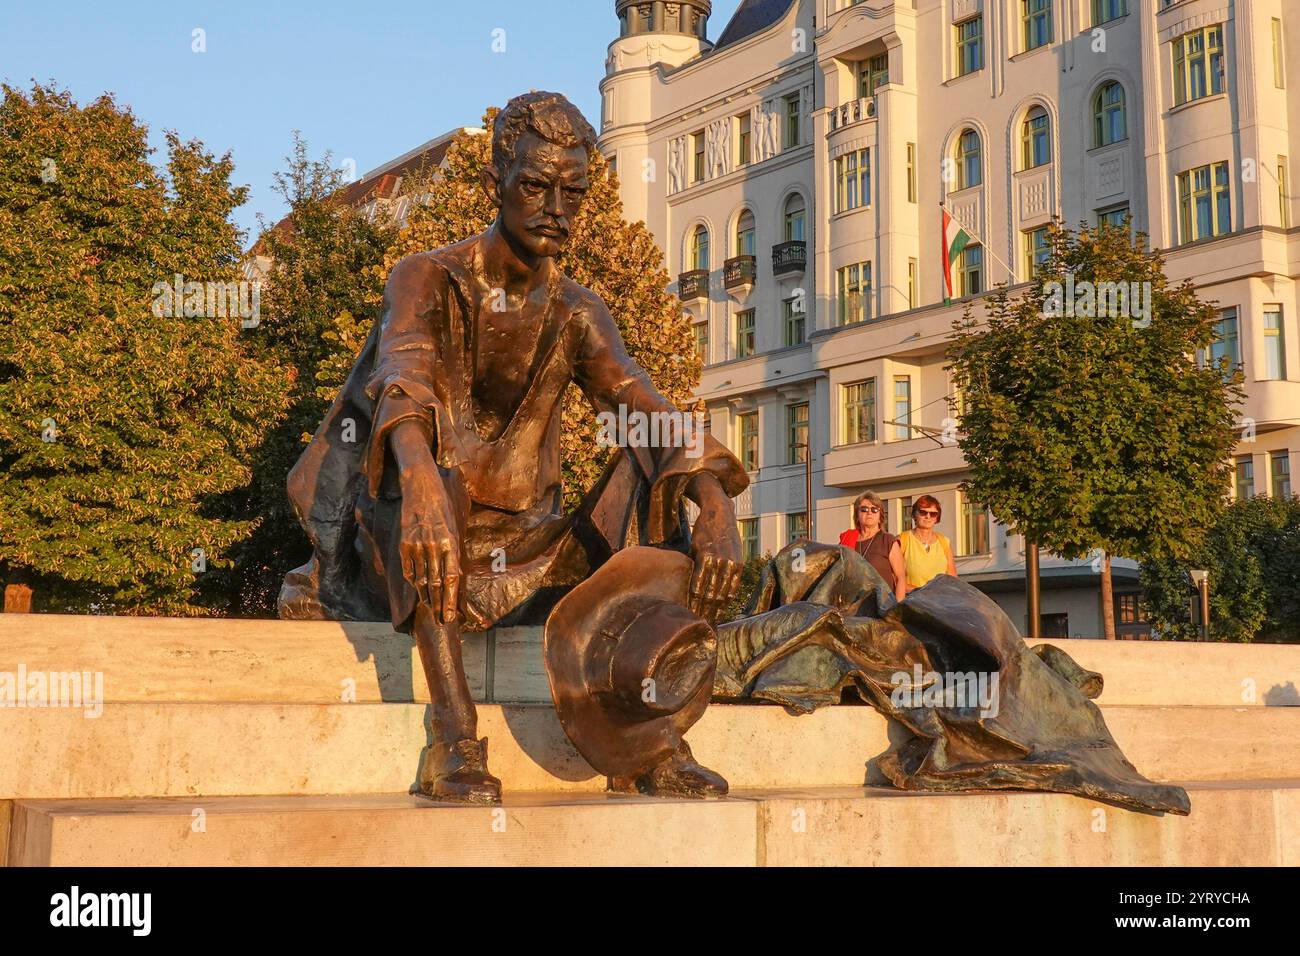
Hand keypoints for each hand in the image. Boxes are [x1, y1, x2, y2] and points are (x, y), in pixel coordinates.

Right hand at [398, 462, 460, 624]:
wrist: (421, 488)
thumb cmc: (442, 509)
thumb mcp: (454, 528)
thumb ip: (454, 553)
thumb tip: (456, 577)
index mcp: (451, 543)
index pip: (452, 579)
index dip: (451, 601)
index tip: (450, 617)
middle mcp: (435, 546)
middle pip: (437, 583)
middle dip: (439, 605)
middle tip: (441, 620)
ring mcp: (418, 545)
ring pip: (421, 579)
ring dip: (426, 596)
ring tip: (430, 608)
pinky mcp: (404, 543)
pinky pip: (408, 569)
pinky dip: (413, 581)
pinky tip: (417, 589)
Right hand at [687, 502, 742, 623]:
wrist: (718, 512)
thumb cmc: (722, 535)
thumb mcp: (732, 553)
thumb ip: (727, 571)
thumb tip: (720, 590)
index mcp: (738, 568)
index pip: (729, 595)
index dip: (720, 610)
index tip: (713, 621)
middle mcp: (731, 566)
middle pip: (719, 596)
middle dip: (711, 611)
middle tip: (702, 623)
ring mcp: (719, 560)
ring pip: (709, 588)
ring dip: (701, 604)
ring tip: (694, 615)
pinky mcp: (706, 553)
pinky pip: (699, 576)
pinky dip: (695, 589)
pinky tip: (690, 598)